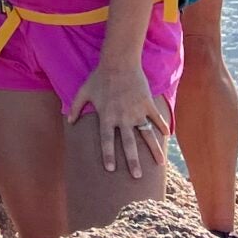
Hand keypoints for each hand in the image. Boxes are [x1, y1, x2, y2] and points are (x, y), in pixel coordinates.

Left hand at [66, 59, 170, 180]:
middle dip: (133, 161)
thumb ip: (75, 107)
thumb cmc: (99, 76)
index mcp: (106, 116)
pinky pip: (156, 118)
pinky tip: (167, 137)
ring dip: (153, 149)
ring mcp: (136, 111)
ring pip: (146, 134)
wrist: (119, 61)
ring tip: (160, 164)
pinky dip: (162, 126)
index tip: (110, 169)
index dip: (108, 154)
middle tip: (137, 176)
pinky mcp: (147, 103)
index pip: (106, 140)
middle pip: (128, 143)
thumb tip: (69, 121)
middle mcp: (122, 117)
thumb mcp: (84, 91)